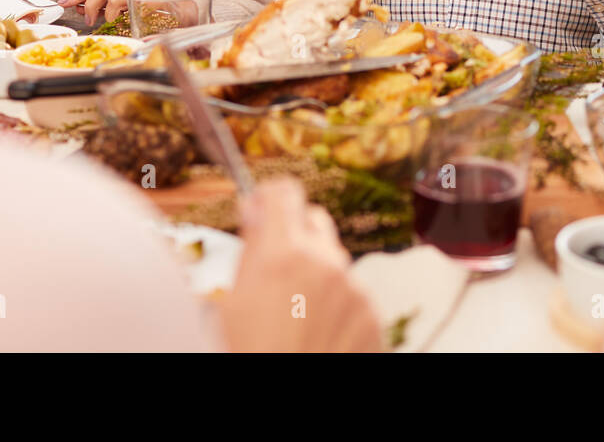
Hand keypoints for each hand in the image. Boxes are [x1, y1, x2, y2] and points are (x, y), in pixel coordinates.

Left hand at [58, 0, 154, 26]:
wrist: (180, 17)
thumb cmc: (151, 12)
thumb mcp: (122, 6)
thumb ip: (102, 4)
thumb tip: (80, 7)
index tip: (65, 2)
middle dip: (87, 2)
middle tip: (85, 18)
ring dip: (103, 11)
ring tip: (104, 21)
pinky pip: (121, 2)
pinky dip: (114, 14)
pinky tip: (118, 20)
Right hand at [215, 178, 381, 352]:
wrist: (290, 411)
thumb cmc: (249, 355)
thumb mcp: (230, 304)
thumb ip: (249, 250)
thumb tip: (255, 209)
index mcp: (281, 255)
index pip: (284, 193)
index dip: (270, 199)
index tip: (261, 211)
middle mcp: (325, 264)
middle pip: (314, 222)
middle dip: (296, 236)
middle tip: (276, 269)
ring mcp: (355, 291)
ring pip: (336, 263)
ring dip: (319, 277)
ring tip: (295, 318)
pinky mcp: (373, 317)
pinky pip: (355, 296)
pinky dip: (339, 308)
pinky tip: (318, 335)